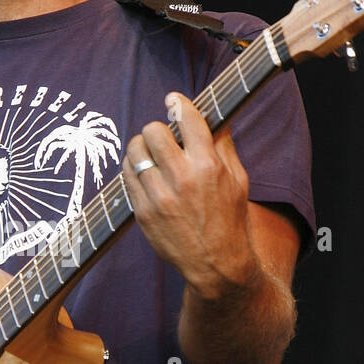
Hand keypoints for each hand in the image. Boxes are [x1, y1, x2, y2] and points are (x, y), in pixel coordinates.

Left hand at [122, 92, 259, 298]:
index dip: (178, 104)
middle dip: (158, 130)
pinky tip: (144, 172)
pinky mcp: (142, 211)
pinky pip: (126, 175)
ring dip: (141, 147)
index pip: (187, 120)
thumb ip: (224, 146)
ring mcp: (159, 196)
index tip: (173, 100)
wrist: (215, 264)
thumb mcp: (238, 180)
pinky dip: (132, 168)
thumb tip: (217, 117)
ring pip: (134, 150)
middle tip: (163, 138)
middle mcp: (182, 178)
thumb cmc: (229, 219)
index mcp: (208, 166)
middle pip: (153, 131)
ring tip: (151, 155)